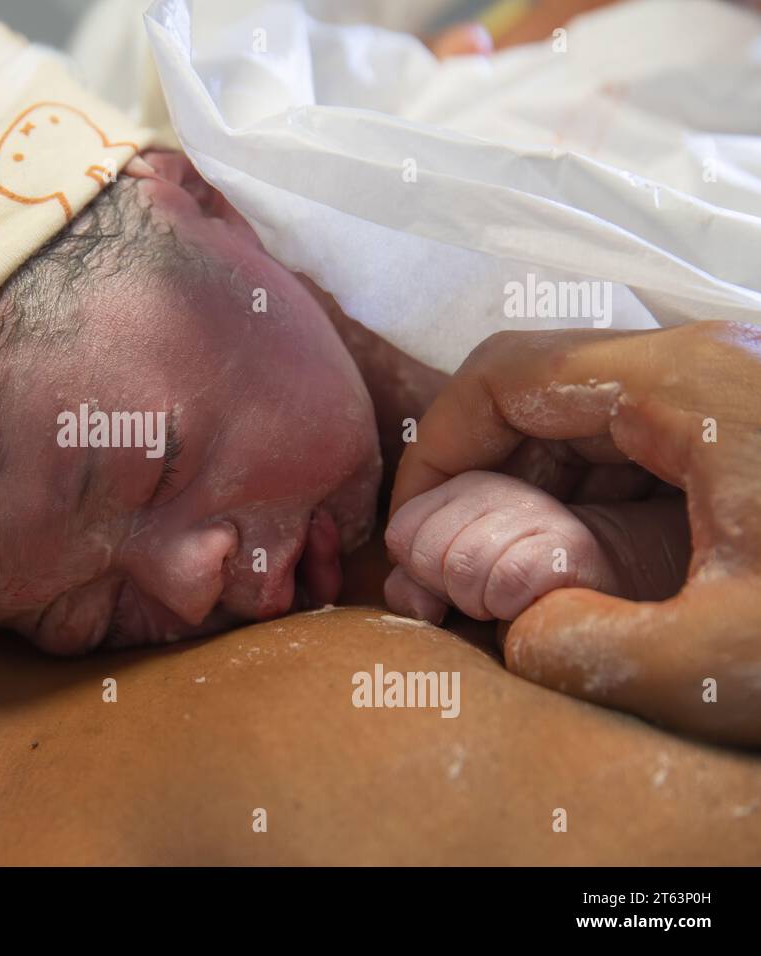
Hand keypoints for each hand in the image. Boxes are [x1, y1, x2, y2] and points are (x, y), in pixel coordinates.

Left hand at [385, 470, 621, 624]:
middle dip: (447, 590)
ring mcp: (534, 511)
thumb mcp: (449, 582)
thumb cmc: (509, 586)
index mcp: (459, 487)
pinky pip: (505, 585)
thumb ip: (412, 585)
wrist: (593, 587)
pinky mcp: (568, 545)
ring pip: (462, 569)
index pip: (400, 533)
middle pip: (425, 553)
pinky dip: (509, 607)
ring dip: (480, 602)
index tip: (453, 580)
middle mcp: (495, 487)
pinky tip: (527, 602)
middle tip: (484, 591)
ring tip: (506, 597)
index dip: (419, 573)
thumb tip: (416, 603)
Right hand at [388, 323, 760, 745]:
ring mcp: (723, 399)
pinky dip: (583, 511)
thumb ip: (584, 653)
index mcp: (679, 385)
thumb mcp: (722, 661)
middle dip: (474, 486)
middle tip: (453, 578)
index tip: (410, 534)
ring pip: (580, 426)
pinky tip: (590, 578)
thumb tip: (519, 631)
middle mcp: (696, 369)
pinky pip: (630, 455)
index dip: (435, 453)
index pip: (503, 378)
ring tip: (514, 589)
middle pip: (535, 397)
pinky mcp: (742, 436)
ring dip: (526, 502)